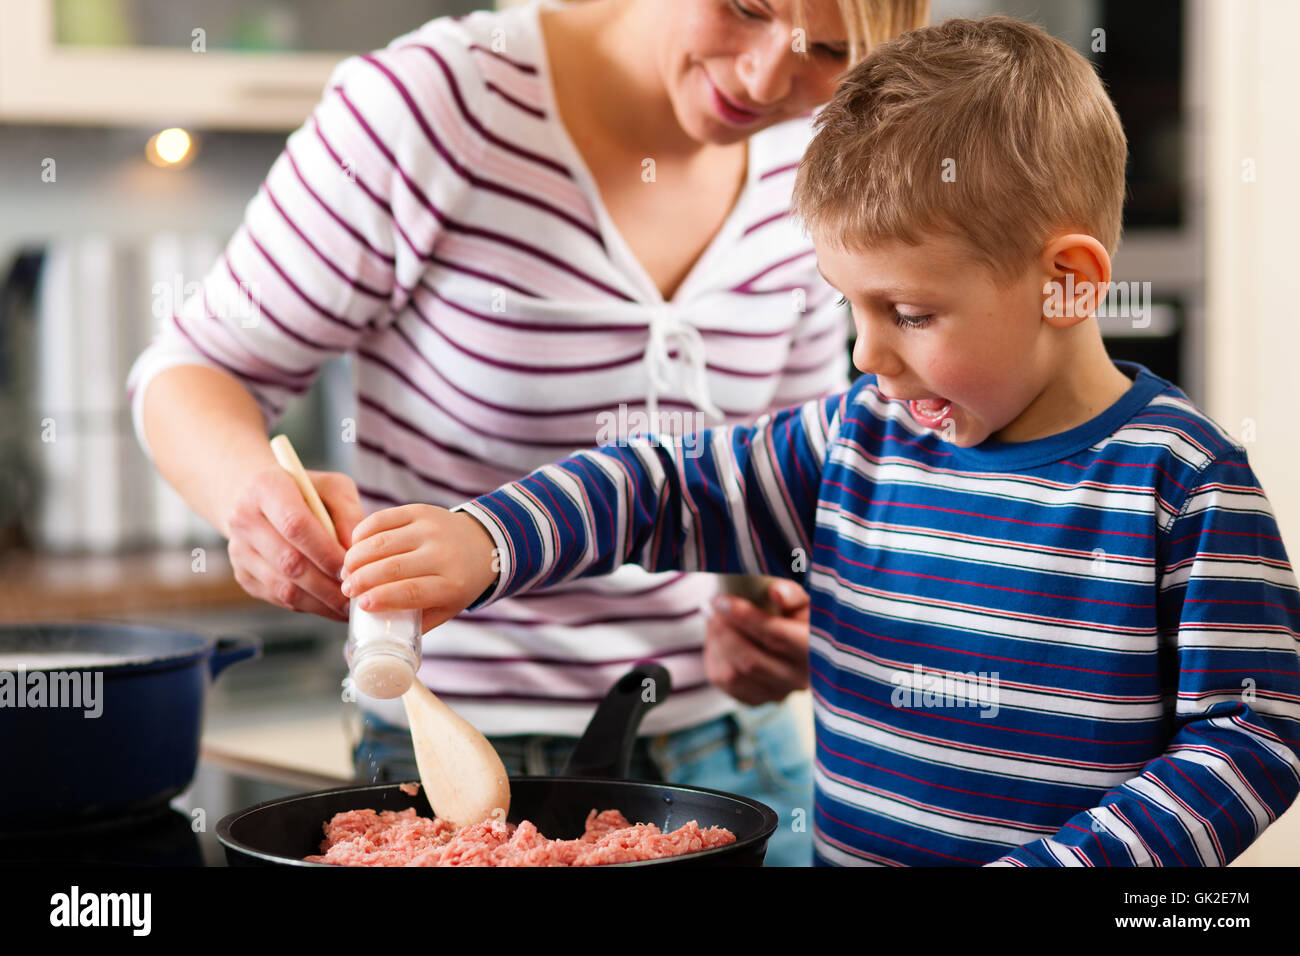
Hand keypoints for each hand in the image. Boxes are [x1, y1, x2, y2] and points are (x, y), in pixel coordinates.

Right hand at [225, 467, 364, 620]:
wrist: (259, 500)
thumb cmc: (306, 492)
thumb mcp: (333, 487)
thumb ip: (349, 513)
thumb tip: (358, 552)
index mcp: (266, 487)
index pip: (294, 525)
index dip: (326, 552)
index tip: (351, 568)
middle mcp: (244, 519)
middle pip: (289, 562)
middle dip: (327, 584)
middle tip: (356, 595)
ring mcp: (240, 551)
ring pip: (283, 587)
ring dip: (320, 601)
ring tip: (348, 606)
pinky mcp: (243, 575)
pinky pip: (278, 598)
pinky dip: (308, 605)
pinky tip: (330, 605)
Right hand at [340, 505, 498, 632]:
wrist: (482, 544)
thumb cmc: (457, 584)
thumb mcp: (445, 608)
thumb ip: (416, 622)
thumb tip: (377, 637)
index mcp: (452, 584)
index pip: (412, 591)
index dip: (382, 598)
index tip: (360, 604)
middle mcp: (444, 554)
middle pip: (392, 567)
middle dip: (362, 579)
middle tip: (347, 588)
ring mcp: (431, 529)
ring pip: (383, 542)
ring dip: (357, 557)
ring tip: (347, 570)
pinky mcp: (420, 511)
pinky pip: (383, 519)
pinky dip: (362, 533)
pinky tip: (355, 547)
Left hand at [703, 579, 810, 705]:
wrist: (785, 640)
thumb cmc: (792, 613)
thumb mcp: (799, 599)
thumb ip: (790, 594)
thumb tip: (776, 593)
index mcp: (815, 651)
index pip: (777, 636)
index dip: (746, 618)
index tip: (722, 601)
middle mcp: (800, 679)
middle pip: (752, 660)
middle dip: (726, 631)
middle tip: (713, 606)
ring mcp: (777, 693)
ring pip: (734, 674)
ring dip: (718, 643)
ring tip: (715, 619)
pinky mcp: (755, 700)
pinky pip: (724, 682)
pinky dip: (716, 657)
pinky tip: (718, 639)